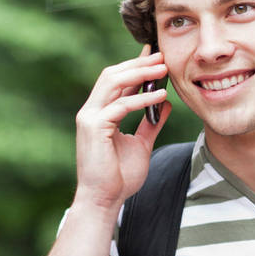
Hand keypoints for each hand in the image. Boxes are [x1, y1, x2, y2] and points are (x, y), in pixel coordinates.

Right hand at [73, 43, 172, 209]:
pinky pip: (121, 106)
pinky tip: (160, 97)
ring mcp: (89, 118)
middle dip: (138, 64)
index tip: (155, 55)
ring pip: (113, 84)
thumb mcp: (142, 144)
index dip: (134, 66)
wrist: (106, 200)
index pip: (116, 81)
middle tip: (163, 57)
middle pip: (113, 76)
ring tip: (164, 69)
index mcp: (99, 113)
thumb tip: (165, 104)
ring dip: (140, 74)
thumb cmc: (120, 176)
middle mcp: (91, 111)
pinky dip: (141, 99)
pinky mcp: (94, 128)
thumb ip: (151, 123)